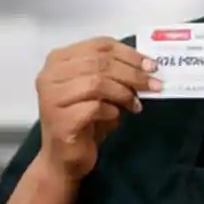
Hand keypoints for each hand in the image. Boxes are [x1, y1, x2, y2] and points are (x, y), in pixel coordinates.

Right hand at [35, 36, 159, 180]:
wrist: (64, 158)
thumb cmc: (84, 121)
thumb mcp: (100, 90)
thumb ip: (115, 73)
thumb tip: (148, 67)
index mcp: (59, 60)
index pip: (100, 45)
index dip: (129, 54)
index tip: (152, 65)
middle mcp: (50, 74)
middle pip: (100, 63)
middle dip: (132, 73)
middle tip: (154, 85)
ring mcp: (51, 97)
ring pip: (96, 83)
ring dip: (124, 93)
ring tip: (135, 105)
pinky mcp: (59, 119)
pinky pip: (94, 107)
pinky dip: (111, 111)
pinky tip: (115, 117)